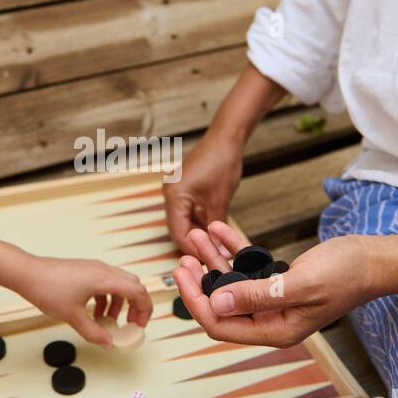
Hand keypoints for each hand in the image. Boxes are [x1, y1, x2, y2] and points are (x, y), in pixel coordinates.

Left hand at [16, 256, 153, 348]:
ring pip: (118, 285)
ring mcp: (94, 269)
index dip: (144, 310)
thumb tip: (108, 343)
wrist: (26, 273)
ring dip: (119, 304)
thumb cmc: (48, 289)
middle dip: (136, 306)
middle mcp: (103, 270)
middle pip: (133, 285)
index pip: (138, 291)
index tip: (139, 326)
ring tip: (108, 322)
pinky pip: (105, 284)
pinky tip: (94, 314)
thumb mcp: (72, 316)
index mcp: (104, 279)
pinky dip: (106, 299)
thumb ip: (93, 332)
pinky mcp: (85, 271)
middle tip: (130, 324)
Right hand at [164, 132, 243, 257]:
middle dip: (196, 242)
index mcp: (174, 196)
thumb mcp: (220, 200)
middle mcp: (171, 194)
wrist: (226, 137)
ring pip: (185, 220)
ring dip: (200, 232)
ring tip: (217, 244)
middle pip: (179, 228)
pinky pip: (190, 210)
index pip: (178, 234)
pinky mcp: (186, 187)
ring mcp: (177, 190)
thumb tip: (219, 250)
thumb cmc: (222, 162)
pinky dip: (201, 220)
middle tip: (214, 254)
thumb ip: (216, 226)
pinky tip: (215, 227)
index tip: (209, 259)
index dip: (193, 249)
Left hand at [175, 220, 382, 347]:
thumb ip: (258, 296)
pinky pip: (248, 268)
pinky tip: (219, 230)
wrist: (374, 260)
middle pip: (222, 305)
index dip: (197, 302)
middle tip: (182, 257)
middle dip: (200, 282)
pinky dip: (233, 250)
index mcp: (276, 331)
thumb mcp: (299, 284)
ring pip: (232, 284)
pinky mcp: (279, 282)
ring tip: (197, 236)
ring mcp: (275, 302)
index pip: (221, 325)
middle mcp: (272, 320)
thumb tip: (218, 303)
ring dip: (213, 261)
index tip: (182, 275)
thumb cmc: (345, 274)